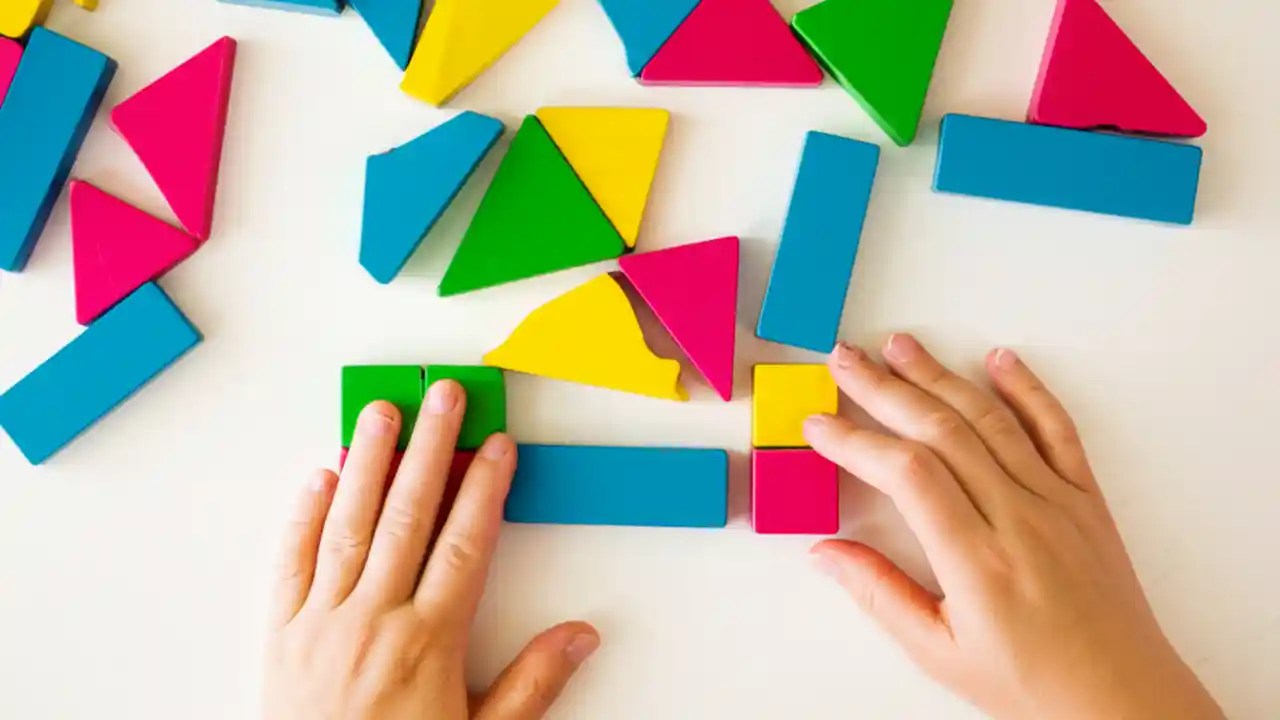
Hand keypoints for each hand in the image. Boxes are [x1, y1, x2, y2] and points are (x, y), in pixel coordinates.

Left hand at [265, 380, 598, 719]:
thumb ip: (532, 685)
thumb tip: (581, 635)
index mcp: (429, 642)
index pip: (465, 543)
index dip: (486, 487)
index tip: (498, 445)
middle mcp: (374, 619)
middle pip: (409, 514)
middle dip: (430, 448)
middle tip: (442, 395)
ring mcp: (322, 622)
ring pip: (349, 524)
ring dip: (367, 460)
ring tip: (380, 411)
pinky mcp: (281, 635)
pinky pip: (292, 562)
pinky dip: (305, 515)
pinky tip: (320, 475)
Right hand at [804, 336, 1222, 719]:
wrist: (1123, 700)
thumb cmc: (1032, 687)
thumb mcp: (940, 652)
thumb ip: (879, 594)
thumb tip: (824, 552)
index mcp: (978, 562)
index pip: (907, 475)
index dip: (856, 441)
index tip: (817, 423)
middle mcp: (1020, 520)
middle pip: (942, 431)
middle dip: (884, 389)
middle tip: (844, 359)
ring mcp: (1058, 502)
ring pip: (991, 420)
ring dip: (940, 376)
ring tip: (900, 345)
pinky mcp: (1087, 499)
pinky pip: (1057, 430)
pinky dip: (1028, 390)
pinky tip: (999, 360)